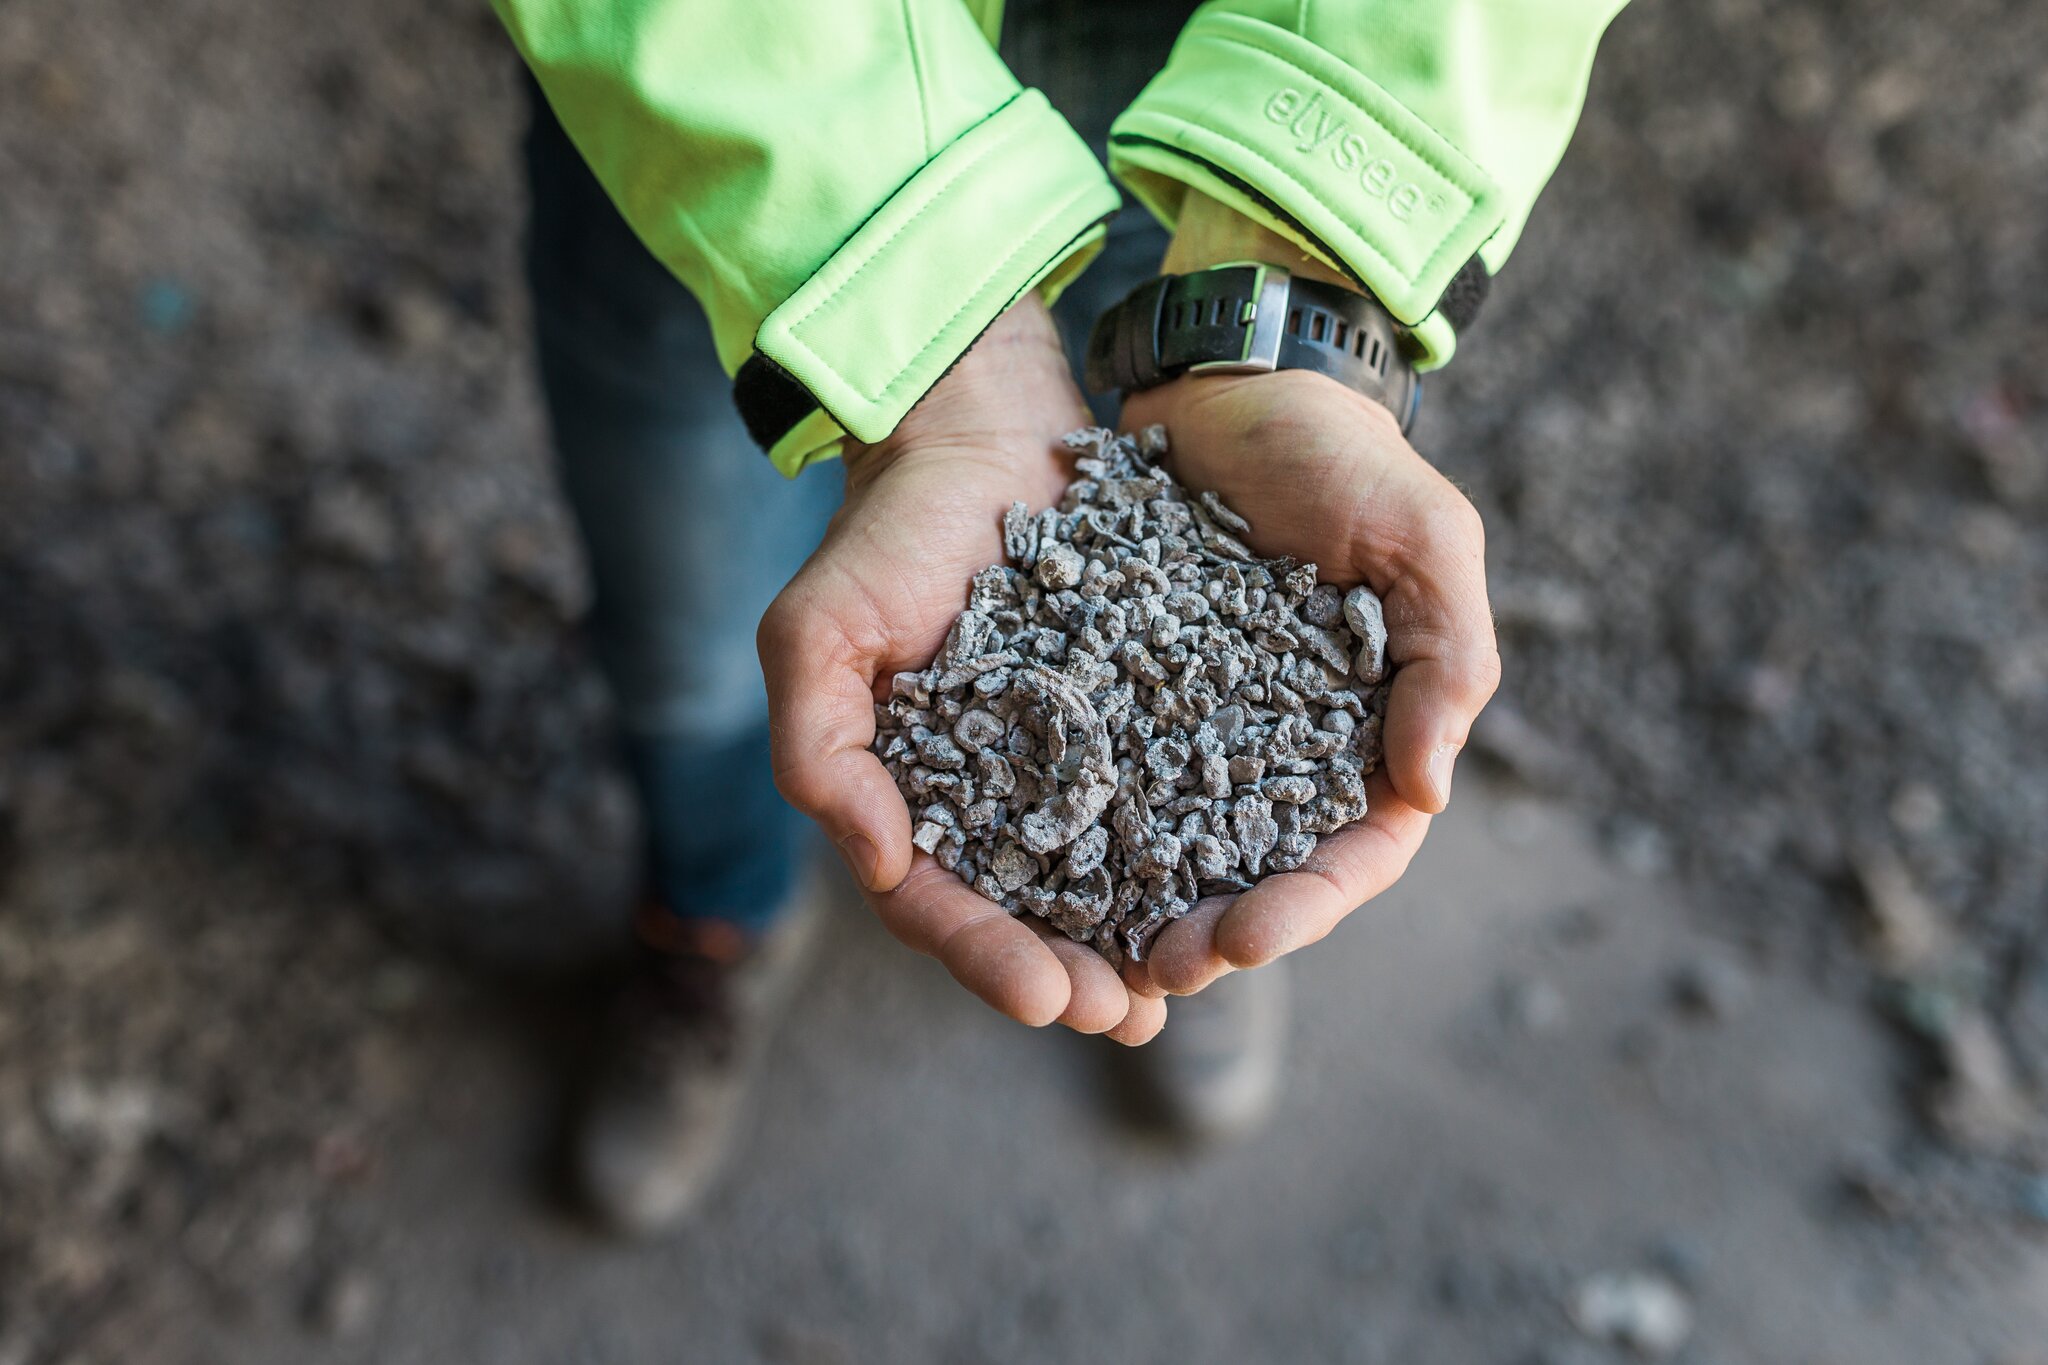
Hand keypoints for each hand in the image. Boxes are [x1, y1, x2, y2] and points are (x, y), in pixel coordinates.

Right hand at [758, 297, 1166, 1044]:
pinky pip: (1170, 792)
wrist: (979, 439)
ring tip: (1192, 975)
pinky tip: (1240, 881)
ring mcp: (1068, 762)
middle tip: (1129, 1013)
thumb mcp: (817, 637)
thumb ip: (820, 752)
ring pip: (1107, 874)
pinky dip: (1197, 845)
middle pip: (1031, 915)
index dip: (988, 958)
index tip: (1045, 995)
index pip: (941, 905)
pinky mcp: (1136, 717)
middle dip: (1078, 975)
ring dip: (1145, 935)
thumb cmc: (884, 540)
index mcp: (910, 801)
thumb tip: (881, 865)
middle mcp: (991, 797)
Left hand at [1117, 193, 1501, 995]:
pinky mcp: (1131, 692)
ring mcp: (1204, 725)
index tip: (1249, 937)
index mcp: (1371, 732)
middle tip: (1159, 971)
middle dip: (1218, 931)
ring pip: (1181, 845)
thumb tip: (1425, 788)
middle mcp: (1287, 748)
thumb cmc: (1348, 458)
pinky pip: (1108, 774)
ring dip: (1145, 905)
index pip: (1355, 851)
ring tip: (1097, 950)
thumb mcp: (1426, 538)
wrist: (1239, 387)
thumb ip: (1447, 657)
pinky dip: (1085, 826)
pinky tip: (1041, 863)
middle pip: (1262, 873)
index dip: (1307, 906)